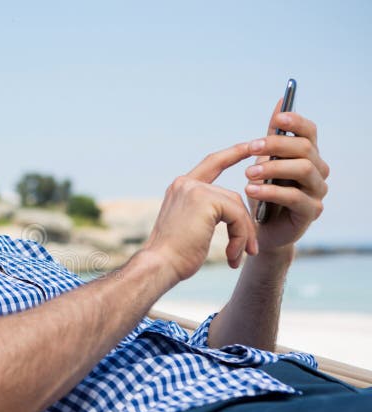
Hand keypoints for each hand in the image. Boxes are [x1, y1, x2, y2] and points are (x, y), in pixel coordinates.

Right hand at [143, 143, 258, 284]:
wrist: (159, 266)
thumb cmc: (173, 256)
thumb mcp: (191, 228)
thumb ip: (207, 214)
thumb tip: (234, 215)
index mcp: (181, 188)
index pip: (212, 163)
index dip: (233, 154)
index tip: (252, 146)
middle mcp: (185, 184)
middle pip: (230, 196)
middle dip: (245, 222)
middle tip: (252, 249)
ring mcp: (194, 189)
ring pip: (236, 207)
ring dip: (243, 235)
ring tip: (239, 257)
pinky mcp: (205, 200)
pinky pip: (237, 215)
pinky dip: (241, 237)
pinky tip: (233, 256)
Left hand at [244, 101, 329, 252]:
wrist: (261, 231)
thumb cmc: (263, 194)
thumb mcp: (264, 163)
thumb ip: (272, 137)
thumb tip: (280, 102)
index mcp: (307, 155)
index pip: (309, 132)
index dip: (295, 122)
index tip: (277, 118)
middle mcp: (317, 171)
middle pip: (304, 149)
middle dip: (276, 145)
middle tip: (251, 147)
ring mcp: (317, 191)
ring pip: (302, 170)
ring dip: (273, 168)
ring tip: (247, 174)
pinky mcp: (310, 211)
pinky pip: (294, 197)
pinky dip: (271, 191)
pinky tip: (250, 190)